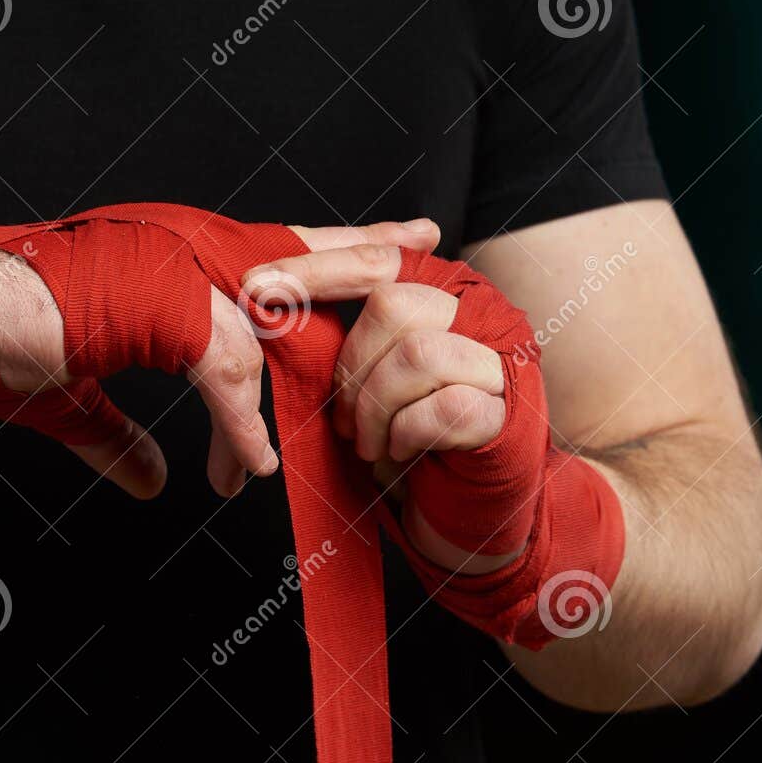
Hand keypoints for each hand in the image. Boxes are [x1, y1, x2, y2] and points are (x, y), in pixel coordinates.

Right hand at [0, 218, 443, 499]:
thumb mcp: (75, 401)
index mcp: (165, 254)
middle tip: (429, 243)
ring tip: (384, 356)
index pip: (264, 248)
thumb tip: (157, 483)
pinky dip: (236, 428)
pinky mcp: (157, 306)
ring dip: (328, 335)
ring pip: (278, 301)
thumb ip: (124, 439)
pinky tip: (241, 472)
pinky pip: (224, 372)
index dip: (323, 250)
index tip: (377, 248)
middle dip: (363, 252)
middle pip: (293, 249)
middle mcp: (177, 245)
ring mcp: (170, 267)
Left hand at [238, 222, 524, 574]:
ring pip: (417, 355)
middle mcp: (481, 312)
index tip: (256, 287)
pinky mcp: (505, 413)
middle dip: (350, 366)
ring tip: (367, 441)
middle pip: (394, 305)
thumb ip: (342, 323)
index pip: (380, 261)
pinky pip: (443, 407)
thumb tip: (271, 279)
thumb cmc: (409, 429)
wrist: (464, 502)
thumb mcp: (370, 370)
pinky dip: (405, 435)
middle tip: (341, 417)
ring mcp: (499, 360)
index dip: (316, 270)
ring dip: (374, 408)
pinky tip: (399, 451)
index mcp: (444, 290)